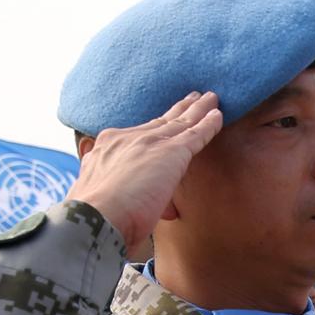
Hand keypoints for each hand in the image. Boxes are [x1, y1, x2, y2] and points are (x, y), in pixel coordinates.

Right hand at [65, 91, 222, 249]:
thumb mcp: (105, 195)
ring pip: (180, 123)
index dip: (155, 127)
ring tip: (211, 98)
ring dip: (197, 110)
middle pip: (160, 122)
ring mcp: (149, 143)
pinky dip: (209, 125)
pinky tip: (219, 115)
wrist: (95, 215)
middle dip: (178, 110)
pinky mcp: (170, 152)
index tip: (165, 119)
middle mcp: (127, 139)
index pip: (138, 135)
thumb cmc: (99, 217)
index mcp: (108, 149)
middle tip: (193, 97)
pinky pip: (195, 135)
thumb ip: (127, 195)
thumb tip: (163, 212)